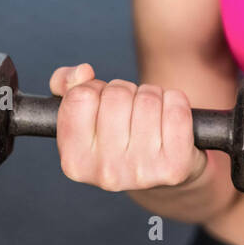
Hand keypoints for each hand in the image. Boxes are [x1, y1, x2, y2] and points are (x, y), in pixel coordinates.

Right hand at [48, 63, 207, 191]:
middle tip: (131, 110)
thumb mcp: (84, 116)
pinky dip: (176, 101)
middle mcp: (105, 172)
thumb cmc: (120, 137)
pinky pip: (176, 108)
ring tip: (152, 115)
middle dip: (127, 91)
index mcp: (75, 161)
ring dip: (153, 95)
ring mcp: (141, 172)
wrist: (162, 171)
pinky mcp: (174, 166)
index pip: (80, 97)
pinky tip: (171, 120)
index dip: (95, 89)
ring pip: (148, 98)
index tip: (103, 102)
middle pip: (117, 94)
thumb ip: (66, 85)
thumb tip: (82, 72)